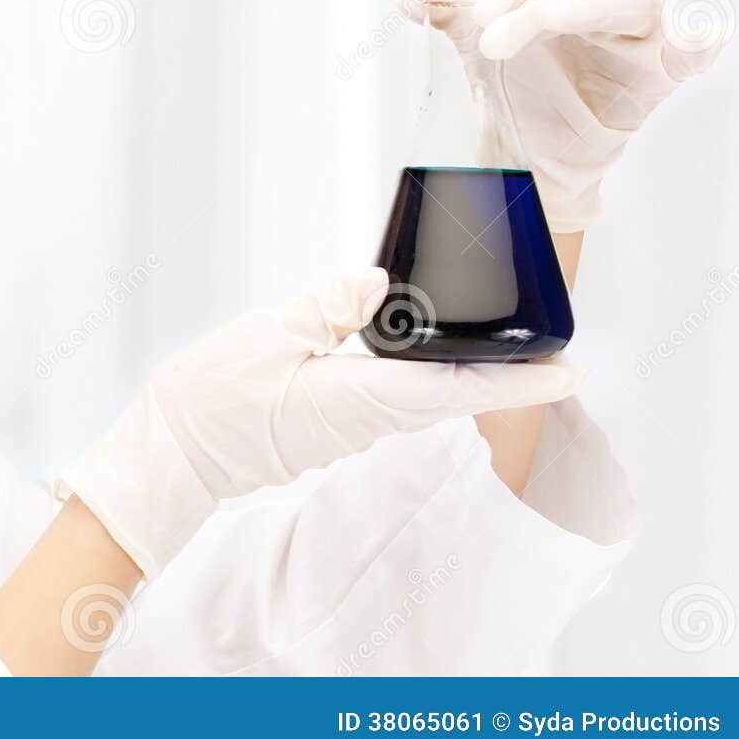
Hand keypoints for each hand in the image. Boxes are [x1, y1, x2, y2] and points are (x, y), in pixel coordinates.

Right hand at [53, 268, 585, 578]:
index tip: (570, 370)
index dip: (518, 378)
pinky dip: (415, 375)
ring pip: (420, 398)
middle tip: (547, 344)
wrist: (168, 456)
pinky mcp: (324, 429)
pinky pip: (386, 401)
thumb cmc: (207, 402)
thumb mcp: (268, 334)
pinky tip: (411, 349)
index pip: (456, 388)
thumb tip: (380, 282)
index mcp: (356, 398)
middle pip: (449, 394)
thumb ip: (329, 305)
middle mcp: (362, 422)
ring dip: (460, 372)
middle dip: (501, 370)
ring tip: (492, 340)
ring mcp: (344, 431)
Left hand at [400, 0, 725, 231]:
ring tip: (554, 19)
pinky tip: (697, 38)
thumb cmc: (515, 77)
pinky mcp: (660, 72)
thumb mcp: (472, 40)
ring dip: (587, 6)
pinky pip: (691, 51)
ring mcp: (641, 28)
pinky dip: (698, 41)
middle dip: (536, 0)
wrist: (531, 144)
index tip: (479, 13)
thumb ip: (443, 11)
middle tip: (494, 40)